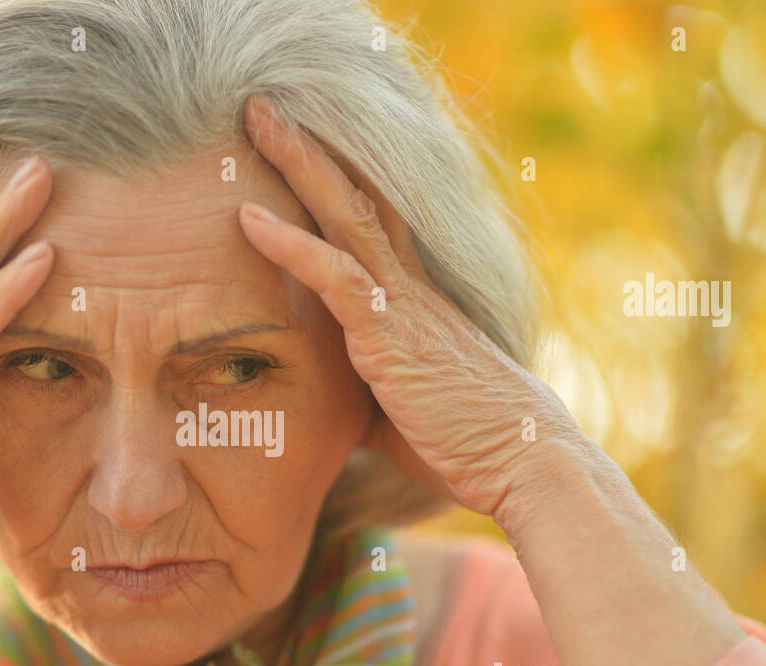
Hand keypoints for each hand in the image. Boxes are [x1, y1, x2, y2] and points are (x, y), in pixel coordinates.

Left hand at [236, 94, 582, 518]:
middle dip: (307, 149)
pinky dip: (290, 246)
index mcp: (410, 302)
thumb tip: (325, 407)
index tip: (294, 148)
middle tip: (262, 104)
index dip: (331, 182)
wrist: (518, 460)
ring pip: (343, 215)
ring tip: (256, 116)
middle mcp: (406, 287)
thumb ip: (360, 391)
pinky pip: (335, 275)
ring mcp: (399, 304)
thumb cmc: (462, 441)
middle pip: (354, 197)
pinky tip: (247, 220)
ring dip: (298, 163)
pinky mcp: (389, 333)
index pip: (369, 224)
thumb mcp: (398, 410)